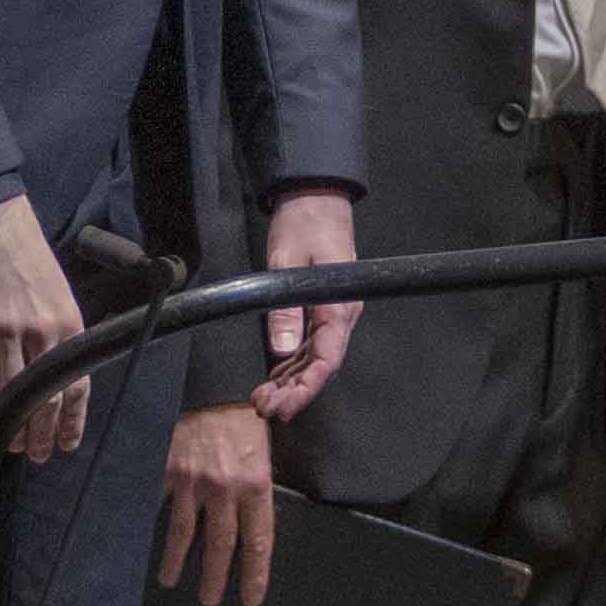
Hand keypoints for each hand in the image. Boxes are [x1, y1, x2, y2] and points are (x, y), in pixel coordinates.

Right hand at [0, 195, 93, 456]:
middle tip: (37, 455)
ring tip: (12, 444)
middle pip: (47, 396)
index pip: (78, 385)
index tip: (66, 443)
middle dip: (43, 433)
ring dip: (14, 425)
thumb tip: (61, 371)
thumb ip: (61, 330)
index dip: (71, 420)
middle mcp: (43, 329)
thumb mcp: (58, 290)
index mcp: (70, 322)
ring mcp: (8, 327)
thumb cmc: (26, 252)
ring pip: (14, 391)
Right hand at [157, 398, 281, 605]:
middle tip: (210, 601)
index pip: (257, 543)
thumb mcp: (264, 459)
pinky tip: (146, 545)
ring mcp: (193, 480)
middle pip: (219, 547)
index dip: (254, 575)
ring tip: (171, 582)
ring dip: (176, 563)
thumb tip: (249, 537)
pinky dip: (152, 528)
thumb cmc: (245, 426)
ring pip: (183, 534)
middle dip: (214, 580)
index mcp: (257, 486)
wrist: (215, 388)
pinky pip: (159, 507)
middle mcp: (226, 487)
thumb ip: (257, 496)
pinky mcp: (168, 471)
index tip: (250, 599)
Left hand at [247, 189, 361, 421]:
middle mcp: (341, 315)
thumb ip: (286, 307)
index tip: (284, 405)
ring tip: (264, 400)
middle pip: (320, 365)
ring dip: (291, 382)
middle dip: (294, 392)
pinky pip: (309, 345)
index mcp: (339, 306)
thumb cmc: (305, 223)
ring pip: (314, 359)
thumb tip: (282, 347)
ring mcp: (332, 314)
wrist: (316, 198)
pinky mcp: (321, 310)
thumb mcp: (288, 261)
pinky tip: (275, 379)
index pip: (327, 359)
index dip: (306, 387)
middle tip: (264, 408)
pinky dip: (291, 364)